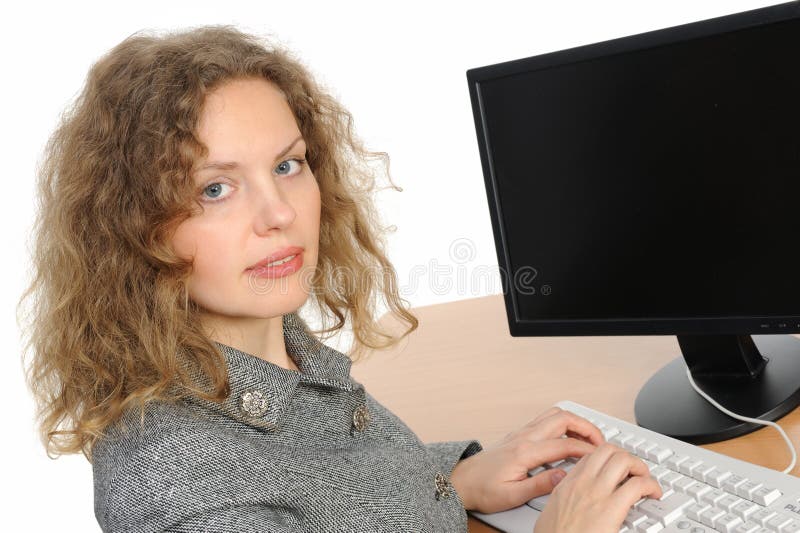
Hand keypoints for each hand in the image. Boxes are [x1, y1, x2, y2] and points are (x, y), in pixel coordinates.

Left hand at [449, 406, 603, 513]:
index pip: (564, 444)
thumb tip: (564, 476)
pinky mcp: (518, 434)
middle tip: (600, 442)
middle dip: (586, 427)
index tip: (599, 458)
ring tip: (588, 438)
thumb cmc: (482, 489)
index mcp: (524, 452)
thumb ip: (539, 485)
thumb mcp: (512, 495)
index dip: (586, 450)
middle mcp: (523, 437)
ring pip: (554, 414)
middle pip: (562, 418)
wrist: (461, 481)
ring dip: (575, 422)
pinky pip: (545, 419)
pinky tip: (568, 436)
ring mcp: (521, 432)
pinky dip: (563, 423)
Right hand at [533, 442, 662, 532]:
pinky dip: (651, 485)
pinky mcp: (612, 509)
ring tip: (645, 479)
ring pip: (623, 459)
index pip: (589, 457)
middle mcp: (581, 483)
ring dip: (639, 466)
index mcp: (566, 486)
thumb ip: (562, 501)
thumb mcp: (550, 513)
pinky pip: (638, 485)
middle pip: (607, 450)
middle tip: (633, 470)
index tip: (616, 469)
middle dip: (625, 456)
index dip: (607, 459)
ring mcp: (596, 493)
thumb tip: (567, 504)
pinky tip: (653, 493)